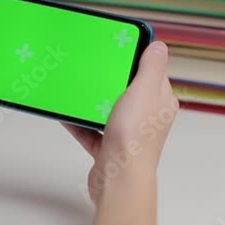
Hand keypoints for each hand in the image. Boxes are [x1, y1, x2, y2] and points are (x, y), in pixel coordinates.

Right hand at [64, 41, 178, 204]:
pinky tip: (65, 113)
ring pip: (107, 109)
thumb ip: (151, 67)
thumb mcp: (144, 91)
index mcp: (159, 101)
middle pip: (127, 90)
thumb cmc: (134, 138)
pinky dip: (78, 122)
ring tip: (76, 87)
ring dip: (92, 100)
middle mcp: (146, 117)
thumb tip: (158, 46)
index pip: (151, 72)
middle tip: (93, 64)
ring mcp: (127, 133)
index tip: (118, 46)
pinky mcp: (108, 147)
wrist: (118, 178)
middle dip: (110, 78)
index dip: (136, 58)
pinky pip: (90, 129)